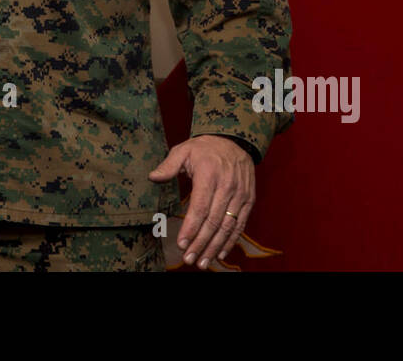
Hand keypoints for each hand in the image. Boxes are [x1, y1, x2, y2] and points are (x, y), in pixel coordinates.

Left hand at [148, 134, 254, 268]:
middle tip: (189, 259)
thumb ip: (169, 165)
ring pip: (228, 226)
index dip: (191, 227)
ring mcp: (240, 194)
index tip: (181, 243)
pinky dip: (231, 241)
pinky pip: (241, 224)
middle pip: (213, 221)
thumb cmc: (205, 148)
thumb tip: (152, 177)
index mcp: (209, 174)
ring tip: (202, 262)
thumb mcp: (184, 149)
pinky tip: (220, 253)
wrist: (235, 140)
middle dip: (200, 243)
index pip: (200, 207)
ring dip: (215, 247)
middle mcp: (227, 186)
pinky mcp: (249, 200)